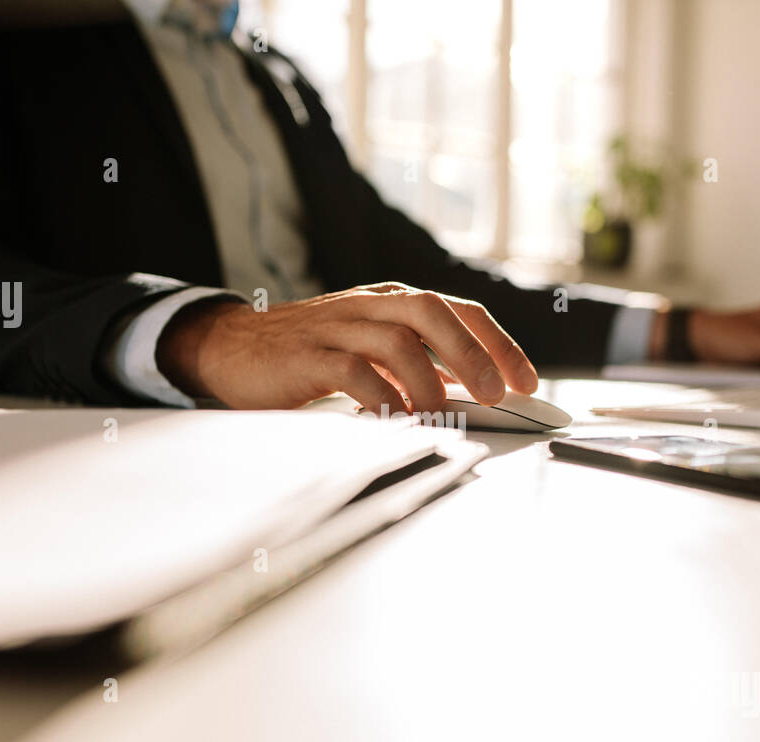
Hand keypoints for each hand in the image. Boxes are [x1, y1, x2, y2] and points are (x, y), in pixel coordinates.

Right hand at [156, 282, 538, 411]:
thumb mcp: (370, 351)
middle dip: (473, 354)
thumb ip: (416, 363)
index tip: (526, 381)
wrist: (233, 348)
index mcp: (391, 302)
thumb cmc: (309, 355)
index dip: (499, 343)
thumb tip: (471, 390)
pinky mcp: (309, 354)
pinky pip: (355, 371)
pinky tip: (396, 421)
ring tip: (443, 414)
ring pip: (398, 340)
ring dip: (429, 380)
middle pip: (434, 312)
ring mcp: (338, 327)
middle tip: (495, 395)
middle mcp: (369, 306)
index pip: (458, 309)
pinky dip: (382, 397)